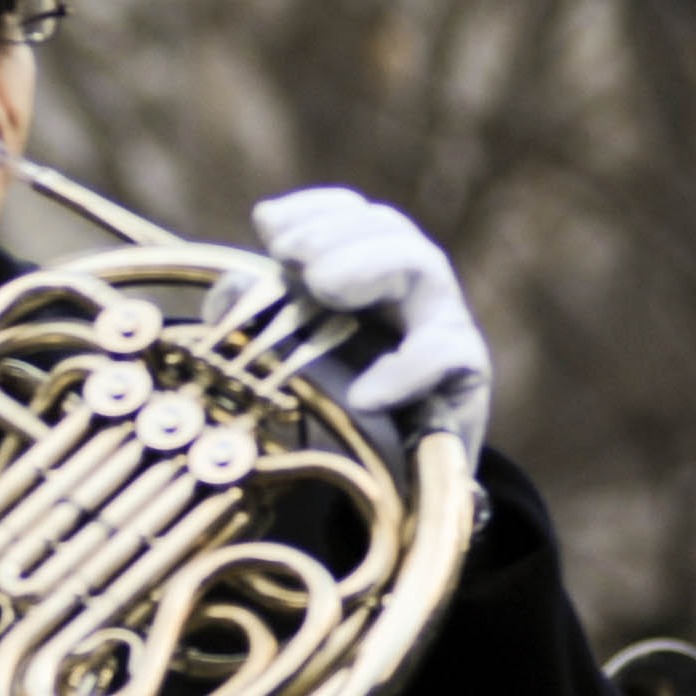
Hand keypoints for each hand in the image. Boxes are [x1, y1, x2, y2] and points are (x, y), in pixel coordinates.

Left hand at [252, 187, 492, 474]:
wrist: (395, 485)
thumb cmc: (339, 414)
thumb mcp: (289, 363)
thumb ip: (258, 322)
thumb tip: (230, 289)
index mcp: (367, 274)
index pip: (352, 217)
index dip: (315, 210)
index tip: (268, 224)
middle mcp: (408, 290)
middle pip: (388, 228)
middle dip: (333, 233)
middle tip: (290, 255)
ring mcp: (441, 324)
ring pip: (424, 266)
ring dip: (367, 265)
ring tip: (321, 288)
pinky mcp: (465, 372)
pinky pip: (444, 353)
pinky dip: (403, 369)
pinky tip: (363, 394)